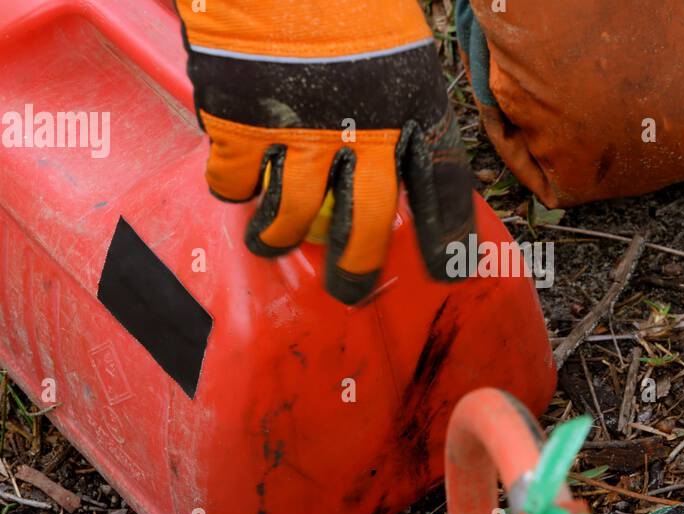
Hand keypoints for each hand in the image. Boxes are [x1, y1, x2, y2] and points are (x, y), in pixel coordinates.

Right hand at [177, 0, 473, 303]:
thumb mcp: (396, 48)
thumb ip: (396, 106)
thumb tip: (386, 157)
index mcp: (414, 105)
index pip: (442, 186)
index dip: (446, 235)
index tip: (446, 271)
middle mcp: (365, 131)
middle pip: (367, 222)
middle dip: (355, 264)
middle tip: (347, 289)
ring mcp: (302, 132)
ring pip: (293, 215)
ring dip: (279, 236)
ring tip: (269, 242)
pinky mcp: (242, 123)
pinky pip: (235, 183)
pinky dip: (233, 190)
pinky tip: (235, 185)